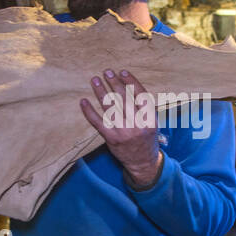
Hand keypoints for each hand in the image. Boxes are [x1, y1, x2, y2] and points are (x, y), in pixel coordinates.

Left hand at [80, 69, 162, 187]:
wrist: (143, 163)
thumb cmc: (147, 138)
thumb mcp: (152, 123)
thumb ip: (144, 107)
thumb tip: (127, 85)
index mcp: (150, 119)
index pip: (140, 95)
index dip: (131, 82)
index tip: (122, 72)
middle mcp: (138, 125)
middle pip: (124, 99)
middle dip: (114, 83)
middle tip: (106, 72)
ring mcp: (124, 132)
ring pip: (110, 107)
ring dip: (101, 92)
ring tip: (95, 80)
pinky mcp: (111, 139)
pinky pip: (98, 122)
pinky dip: (89, 111)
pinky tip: (83, 101)